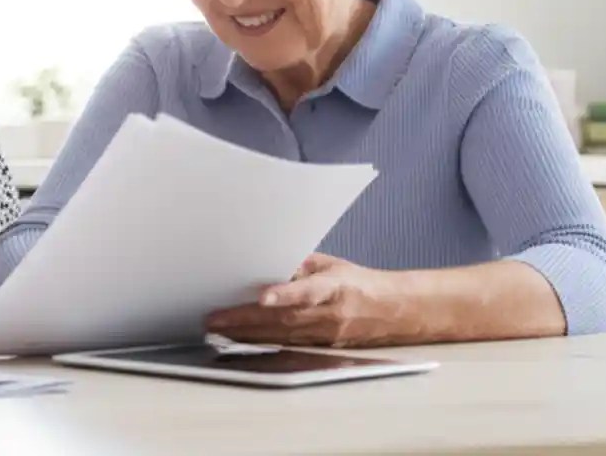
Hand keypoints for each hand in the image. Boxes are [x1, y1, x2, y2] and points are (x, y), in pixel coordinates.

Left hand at [205, 253, 412, 347]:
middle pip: (283, 319)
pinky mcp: (320, 346)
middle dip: (245, 320)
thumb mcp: (330, 265)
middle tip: (215, 319)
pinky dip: (261, 342)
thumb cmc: (357, 284)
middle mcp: (329, 314)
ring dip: (247, 334)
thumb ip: (299, 264)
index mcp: (334, 287)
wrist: (391, 312)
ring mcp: (324, 334)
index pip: (308, 291)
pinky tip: (239, 340)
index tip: (262, 298)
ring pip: (280, 336)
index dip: (285, 294)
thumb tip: (266, 259)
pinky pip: (286, 344)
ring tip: (218, 329)